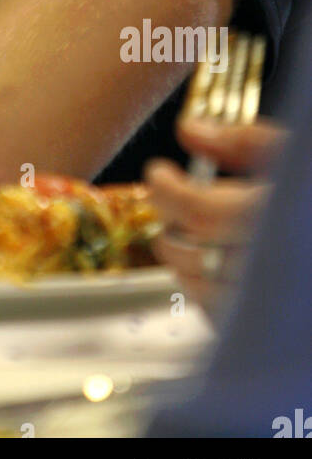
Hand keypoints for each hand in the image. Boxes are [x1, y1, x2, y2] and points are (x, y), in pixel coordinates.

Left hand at [144, 116, 285, 318]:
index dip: (170, 191)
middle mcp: (282, 266)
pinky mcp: (279, 329)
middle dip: (171, 224)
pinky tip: (209, 273)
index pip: (203, 210)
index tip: (159, 173)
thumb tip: (192, 129)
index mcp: (285, 217)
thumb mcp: (302, 155)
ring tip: (180, 237)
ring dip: (183, 262)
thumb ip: (247, 143)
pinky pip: (229, 321)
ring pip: (208, 292)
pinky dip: (207, 296)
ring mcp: (280, 304)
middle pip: (200, 251)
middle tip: (166, 202)